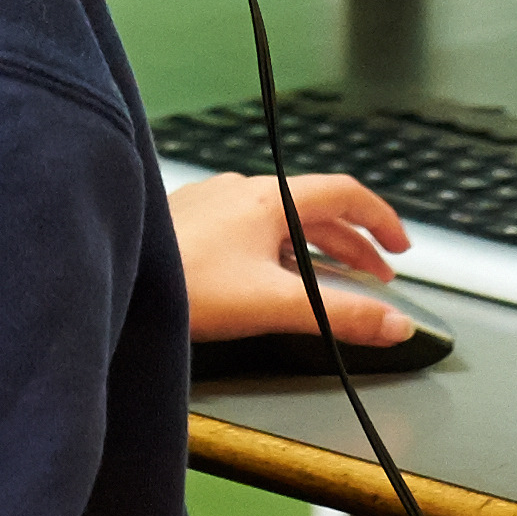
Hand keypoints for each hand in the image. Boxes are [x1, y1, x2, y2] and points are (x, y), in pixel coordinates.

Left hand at [173, 170, 415, 343]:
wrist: (116, 280)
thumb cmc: (186, 284)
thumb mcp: (277, 303)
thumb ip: (340, 316)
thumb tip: (394, 324)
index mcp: (270, 198)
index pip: (344, 193)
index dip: (380, 219)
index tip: (400, 245)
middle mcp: (242, 191)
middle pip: (315, 209)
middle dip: (352, 244)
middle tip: (375, 276)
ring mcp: (213, 204)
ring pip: (280, 220)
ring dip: (313, 249)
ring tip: (328, 281)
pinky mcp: (189, 223)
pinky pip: (248, 230)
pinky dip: (276, 251)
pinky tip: (267, 278)